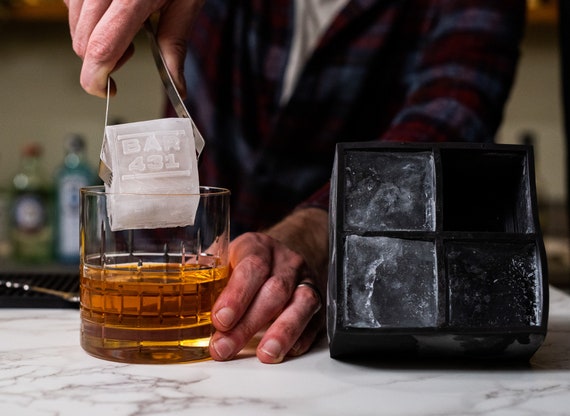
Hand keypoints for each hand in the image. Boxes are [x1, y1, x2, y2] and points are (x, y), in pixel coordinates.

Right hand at [63, 0, 203, 97]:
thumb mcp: (186, 5)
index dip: (98, 79)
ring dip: (94, 40)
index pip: (101, 49)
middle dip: (102, 61)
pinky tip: (109, 13)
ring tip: (124, 29)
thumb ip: (174, 46)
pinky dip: (87, 19)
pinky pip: (71, 6)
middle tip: (130, 53)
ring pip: (73, 27)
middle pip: (82, 43)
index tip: (109, 90)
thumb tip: (176, 85)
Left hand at [209, 208, 328, 363]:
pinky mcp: (317, 304)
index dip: (237, 294)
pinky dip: (301, 338)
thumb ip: (206, 277)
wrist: (282, 257)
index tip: (220, 319)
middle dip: (249, 323)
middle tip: (224, 347)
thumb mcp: (225, 260)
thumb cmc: (245, 264)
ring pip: (301, 304)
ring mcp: (305, 282)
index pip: (252, 266)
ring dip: (283, 331)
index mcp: (259, 247)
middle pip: (274, 290)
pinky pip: (315, 321)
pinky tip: (285, 351)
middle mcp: (286, 262)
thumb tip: (173, 300)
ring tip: (266, 354)